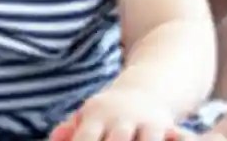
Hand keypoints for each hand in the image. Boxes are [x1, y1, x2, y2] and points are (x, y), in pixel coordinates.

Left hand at [50, 89, 191, 140]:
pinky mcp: (168, 128)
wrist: (148, 90)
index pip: (86, 138)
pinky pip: (174, 138)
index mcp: (97, 115)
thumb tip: (52, 139)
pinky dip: (172, 140)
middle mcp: (122, 118)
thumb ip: (70, 129)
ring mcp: (146, 122)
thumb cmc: (109, 113)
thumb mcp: (88, 115)